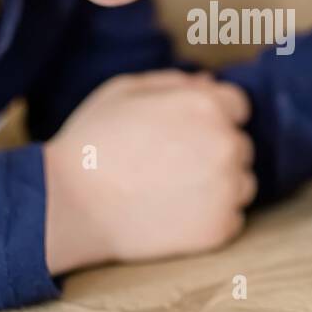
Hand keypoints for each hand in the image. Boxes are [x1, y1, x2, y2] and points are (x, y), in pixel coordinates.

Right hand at [42, 69, 255, 273]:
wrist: (69, 204)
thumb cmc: (92, 142)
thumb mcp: (125, 91)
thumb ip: (174, 82)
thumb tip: (209, 84)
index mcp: (206, 105)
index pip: (237, 107)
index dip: (210, 118)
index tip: (183, 134)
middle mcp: (225, 144)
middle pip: (240, 146)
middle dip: (214, 151)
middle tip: (170, 165)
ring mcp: (225, 190)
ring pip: (242, 184)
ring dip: (218, 186)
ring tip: (171, 191)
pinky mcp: (218, 229)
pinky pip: (232, 220)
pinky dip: (210, 219)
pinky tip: (174, 215)